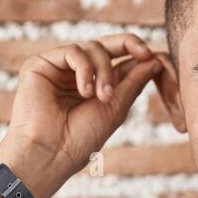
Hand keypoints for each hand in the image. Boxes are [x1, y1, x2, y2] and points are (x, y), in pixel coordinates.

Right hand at [0, 33, 163, 197]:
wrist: (51, 153)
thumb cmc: (81, 139)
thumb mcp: (115, 108)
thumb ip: (133, 82)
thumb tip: (156, 60)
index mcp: (95, 84)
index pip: (118, 58)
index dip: (136, 51)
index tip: (152, 57)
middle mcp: (76, 73)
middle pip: (106, 45)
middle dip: (128, 44)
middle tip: (144, 53)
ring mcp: (58, 67)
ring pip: (92, 47)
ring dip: (103, 71)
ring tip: (103, 97)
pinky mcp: (41, 64)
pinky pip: (72, 51)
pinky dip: (85, 69)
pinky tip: (85, 92)